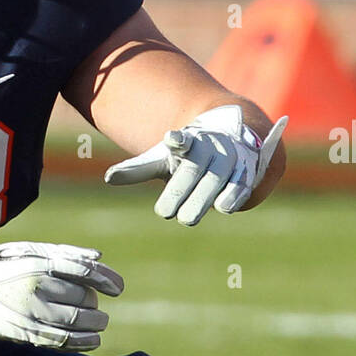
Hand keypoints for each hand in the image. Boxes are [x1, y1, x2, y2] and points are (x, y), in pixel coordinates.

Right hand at [0, 241, 122, 350]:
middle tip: (96, 304)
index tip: (118, 289)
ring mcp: (31, 312)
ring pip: (77, 321)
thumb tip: (98, 256)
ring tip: (99, 323)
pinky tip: (93, 341)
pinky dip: (83, 342)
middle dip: (95, 302)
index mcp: (38, 263)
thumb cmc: (0, 266)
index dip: (107, 279)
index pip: (84, 271)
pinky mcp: (26, 332)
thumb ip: (64, 253)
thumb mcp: (29, 250)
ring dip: (95, 324)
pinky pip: (62, 341)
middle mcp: (36, 287)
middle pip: (84, 297)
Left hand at [103, 105, 287, 224]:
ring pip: (217, 177)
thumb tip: (108, 178)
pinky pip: (241, 183)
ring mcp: (230, 156)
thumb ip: (137, 169)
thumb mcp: (161, 159)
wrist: (230, 137)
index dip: (177, 141)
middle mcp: (210, 146)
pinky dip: (234, 194)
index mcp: (187, 141)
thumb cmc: (188, 155)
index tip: (171, 138)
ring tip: (187, 218)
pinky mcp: (247, 170)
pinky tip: (224, 207)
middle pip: (195, 169)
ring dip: (203, 197)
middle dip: (180, 190)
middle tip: (164, 214)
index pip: (181, 141)